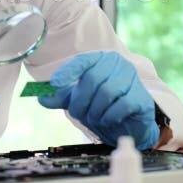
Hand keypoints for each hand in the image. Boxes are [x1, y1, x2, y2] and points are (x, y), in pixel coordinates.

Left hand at [38, 51, 158, 148]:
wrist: (128, 124)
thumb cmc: (102, 106)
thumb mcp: (78, 100)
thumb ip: (60, 98)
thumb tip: (41, 97)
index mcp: (100, 59)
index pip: (82, 60)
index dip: (68, 71)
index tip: (55, 84)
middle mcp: (118, 64)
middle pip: (92, 78)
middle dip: (81, 101)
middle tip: (78, 114)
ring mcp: (132, 79)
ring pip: (106, 92)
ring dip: (95, 111)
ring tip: (95, 118)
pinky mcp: (141, 97)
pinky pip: (121, 105)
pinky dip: (109, 116)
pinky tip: (108, 119)